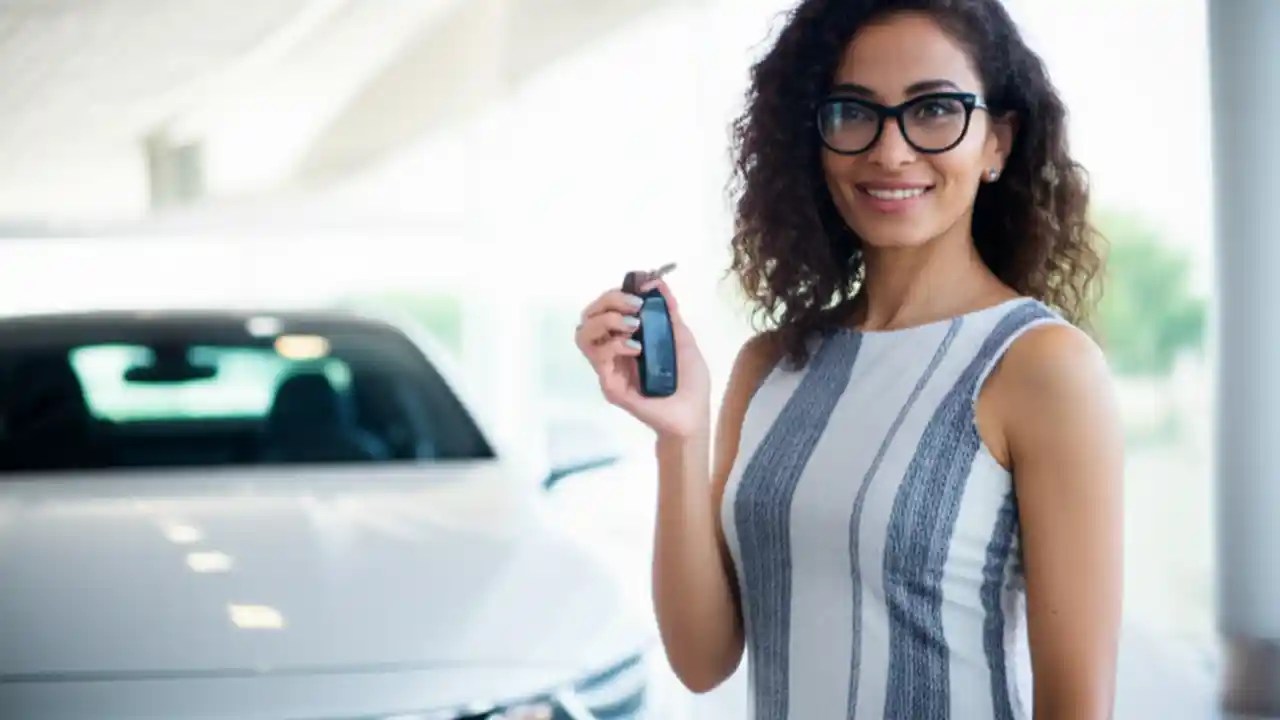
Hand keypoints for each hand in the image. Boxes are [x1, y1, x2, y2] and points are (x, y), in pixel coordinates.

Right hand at [574, 275, 710, 439]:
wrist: (694, 415)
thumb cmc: (689, 381)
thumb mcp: (681, 338)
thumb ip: (668, 312)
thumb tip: (657, 281)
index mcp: (625, 338)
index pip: (603, 309)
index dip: (615, 294)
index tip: (638, 288)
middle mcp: (612, 352)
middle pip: (588, 317)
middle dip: (608, 302)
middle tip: (635, 305)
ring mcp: (608, 369)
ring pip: (584, 336)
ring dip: (607, 321)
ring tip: (634, 326)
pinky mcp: (610, 386)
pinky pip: (600, 359)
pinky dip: (616, 345)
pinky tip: (637, 348)